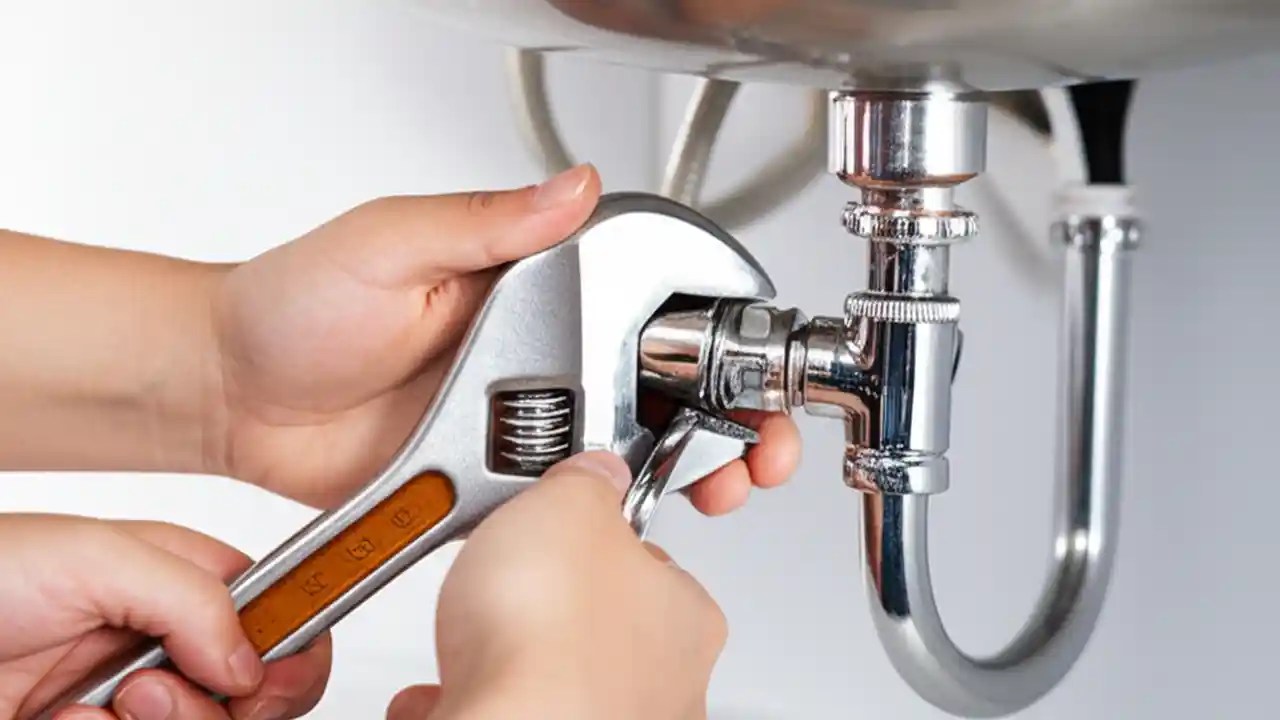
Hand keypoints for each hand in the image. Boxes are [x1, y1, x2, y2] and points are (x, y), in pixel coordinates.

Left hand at [0, 515, 330, 719]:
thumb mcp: (94, 555)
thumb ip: (192, 595)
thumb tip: (252, 661)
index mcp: (187, 582)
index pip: (280, 615)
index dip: (293, 647)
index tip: (271, 672)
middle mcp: (169, 645)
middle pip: (258, 695)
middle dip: (223, 703)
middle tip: (162, 687)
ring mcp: (132, 703)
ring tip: (106, 704)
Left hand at [209, 164, 799, 508]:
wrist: (235, 396)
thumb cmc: (296, 305)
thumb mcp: (389, 243)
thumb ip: (484, 221)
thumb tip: (572, 188)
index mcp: (525, 284)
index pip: (644, 292)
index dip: (709, 324)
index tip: (745, 352)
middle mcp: (537, 354)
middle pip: (659, 380)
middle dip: (726, 412)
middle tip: (758, 440)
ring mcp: (520, 420)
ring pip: (628, 446)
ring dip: (688, 466)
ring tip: (718, 481)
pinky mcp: (495, 478)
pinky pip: (566, 499)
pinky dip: (614, 512)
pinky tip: (642, 514)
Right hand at [385, 452, 726, 719]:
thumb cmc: (548, 638)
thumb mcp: (571, 502)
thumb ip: (588, 481)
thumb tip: (595, 473)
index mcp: (689, 616)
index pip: (653, 562)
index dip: (594, 539)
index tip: (558, 531)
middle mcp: (667, 685)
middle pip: (600, 624)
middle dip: (547, 608)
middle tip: (510, 589)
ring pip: (550, 679)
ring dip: (506, 661)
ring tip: (469, 644)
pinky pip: (508, 714)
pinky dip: (474, 701)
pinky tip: (446, 693)